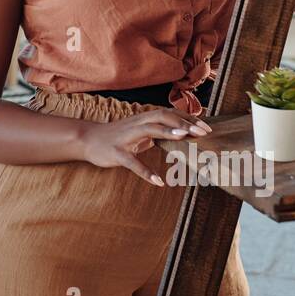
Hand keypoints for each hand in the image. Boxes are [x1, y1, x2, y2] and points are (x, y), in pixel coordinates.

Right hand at [79, 109, 212, 185]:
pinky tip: (158, 182)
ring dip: (167, 132)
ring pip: (149, 130)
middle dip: (183, 122)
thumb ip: (157, 131)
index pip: (170, 114)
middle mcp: (136, 123)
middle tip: (203, 132)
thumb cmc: (117, 136)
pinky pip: (132, 162)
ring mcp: (126, 137)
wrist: (87, 139)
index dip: (188, 119)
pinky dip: (146, 172)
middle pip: (162, 116)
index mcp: (144, 119)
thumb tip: (180, 134)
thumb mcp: (139, 131)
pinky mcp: (116, 152)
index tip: (206, 127)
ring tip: (184, 138)